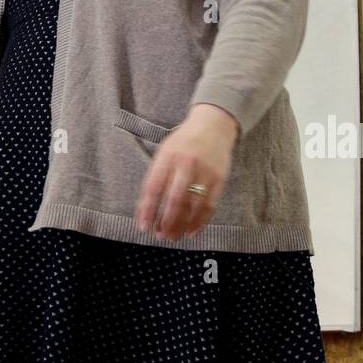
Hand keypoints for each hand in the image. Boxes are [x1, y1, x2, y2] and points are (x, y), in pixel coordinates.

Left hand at [135, 104, 238, 240]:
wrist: (213, 125)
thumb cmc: (183, 143)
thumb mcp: (164, 153)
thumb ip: (154, 178)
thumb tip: (143, 210)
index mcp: (167, 157)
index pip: (154, 188)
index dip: (147, 210)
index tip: (143, 227)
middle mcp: (186, 163)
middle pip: (175, 199)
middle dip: (166, 221)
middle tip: (159, 236)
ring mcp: (205, 171)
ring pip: (193, 204)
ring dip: (181, 224)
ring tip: (173, 236)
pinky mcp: (219, 178)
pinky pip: (209, 204)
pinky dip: (200, 221)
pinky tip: (191, 231)